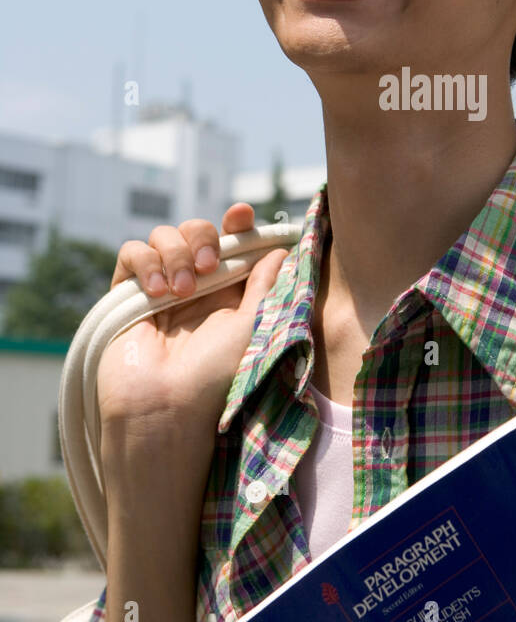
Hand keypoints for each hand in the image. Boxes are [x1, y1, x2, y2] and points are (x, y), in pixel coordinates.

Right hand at [97, 202, 287, 436]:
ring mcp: (160, 289)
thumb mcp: (254, 325)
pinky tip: (156, 292)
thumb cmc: (216, 374)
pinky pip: (131, 253)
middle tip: (207, 264)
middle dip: (203, 235)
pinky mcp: (128, 295)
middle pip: (197, 230)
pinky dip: (145, 263)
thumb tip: (281, 250)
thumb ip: (266, 284)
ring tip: (180, 291)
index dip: (238, 224)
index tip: (242, 215)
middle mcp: (196, 287)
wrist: (163, 407)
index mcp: (230, 293)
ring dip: (174, 252)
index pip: (234, 244)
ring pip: (163, 236)